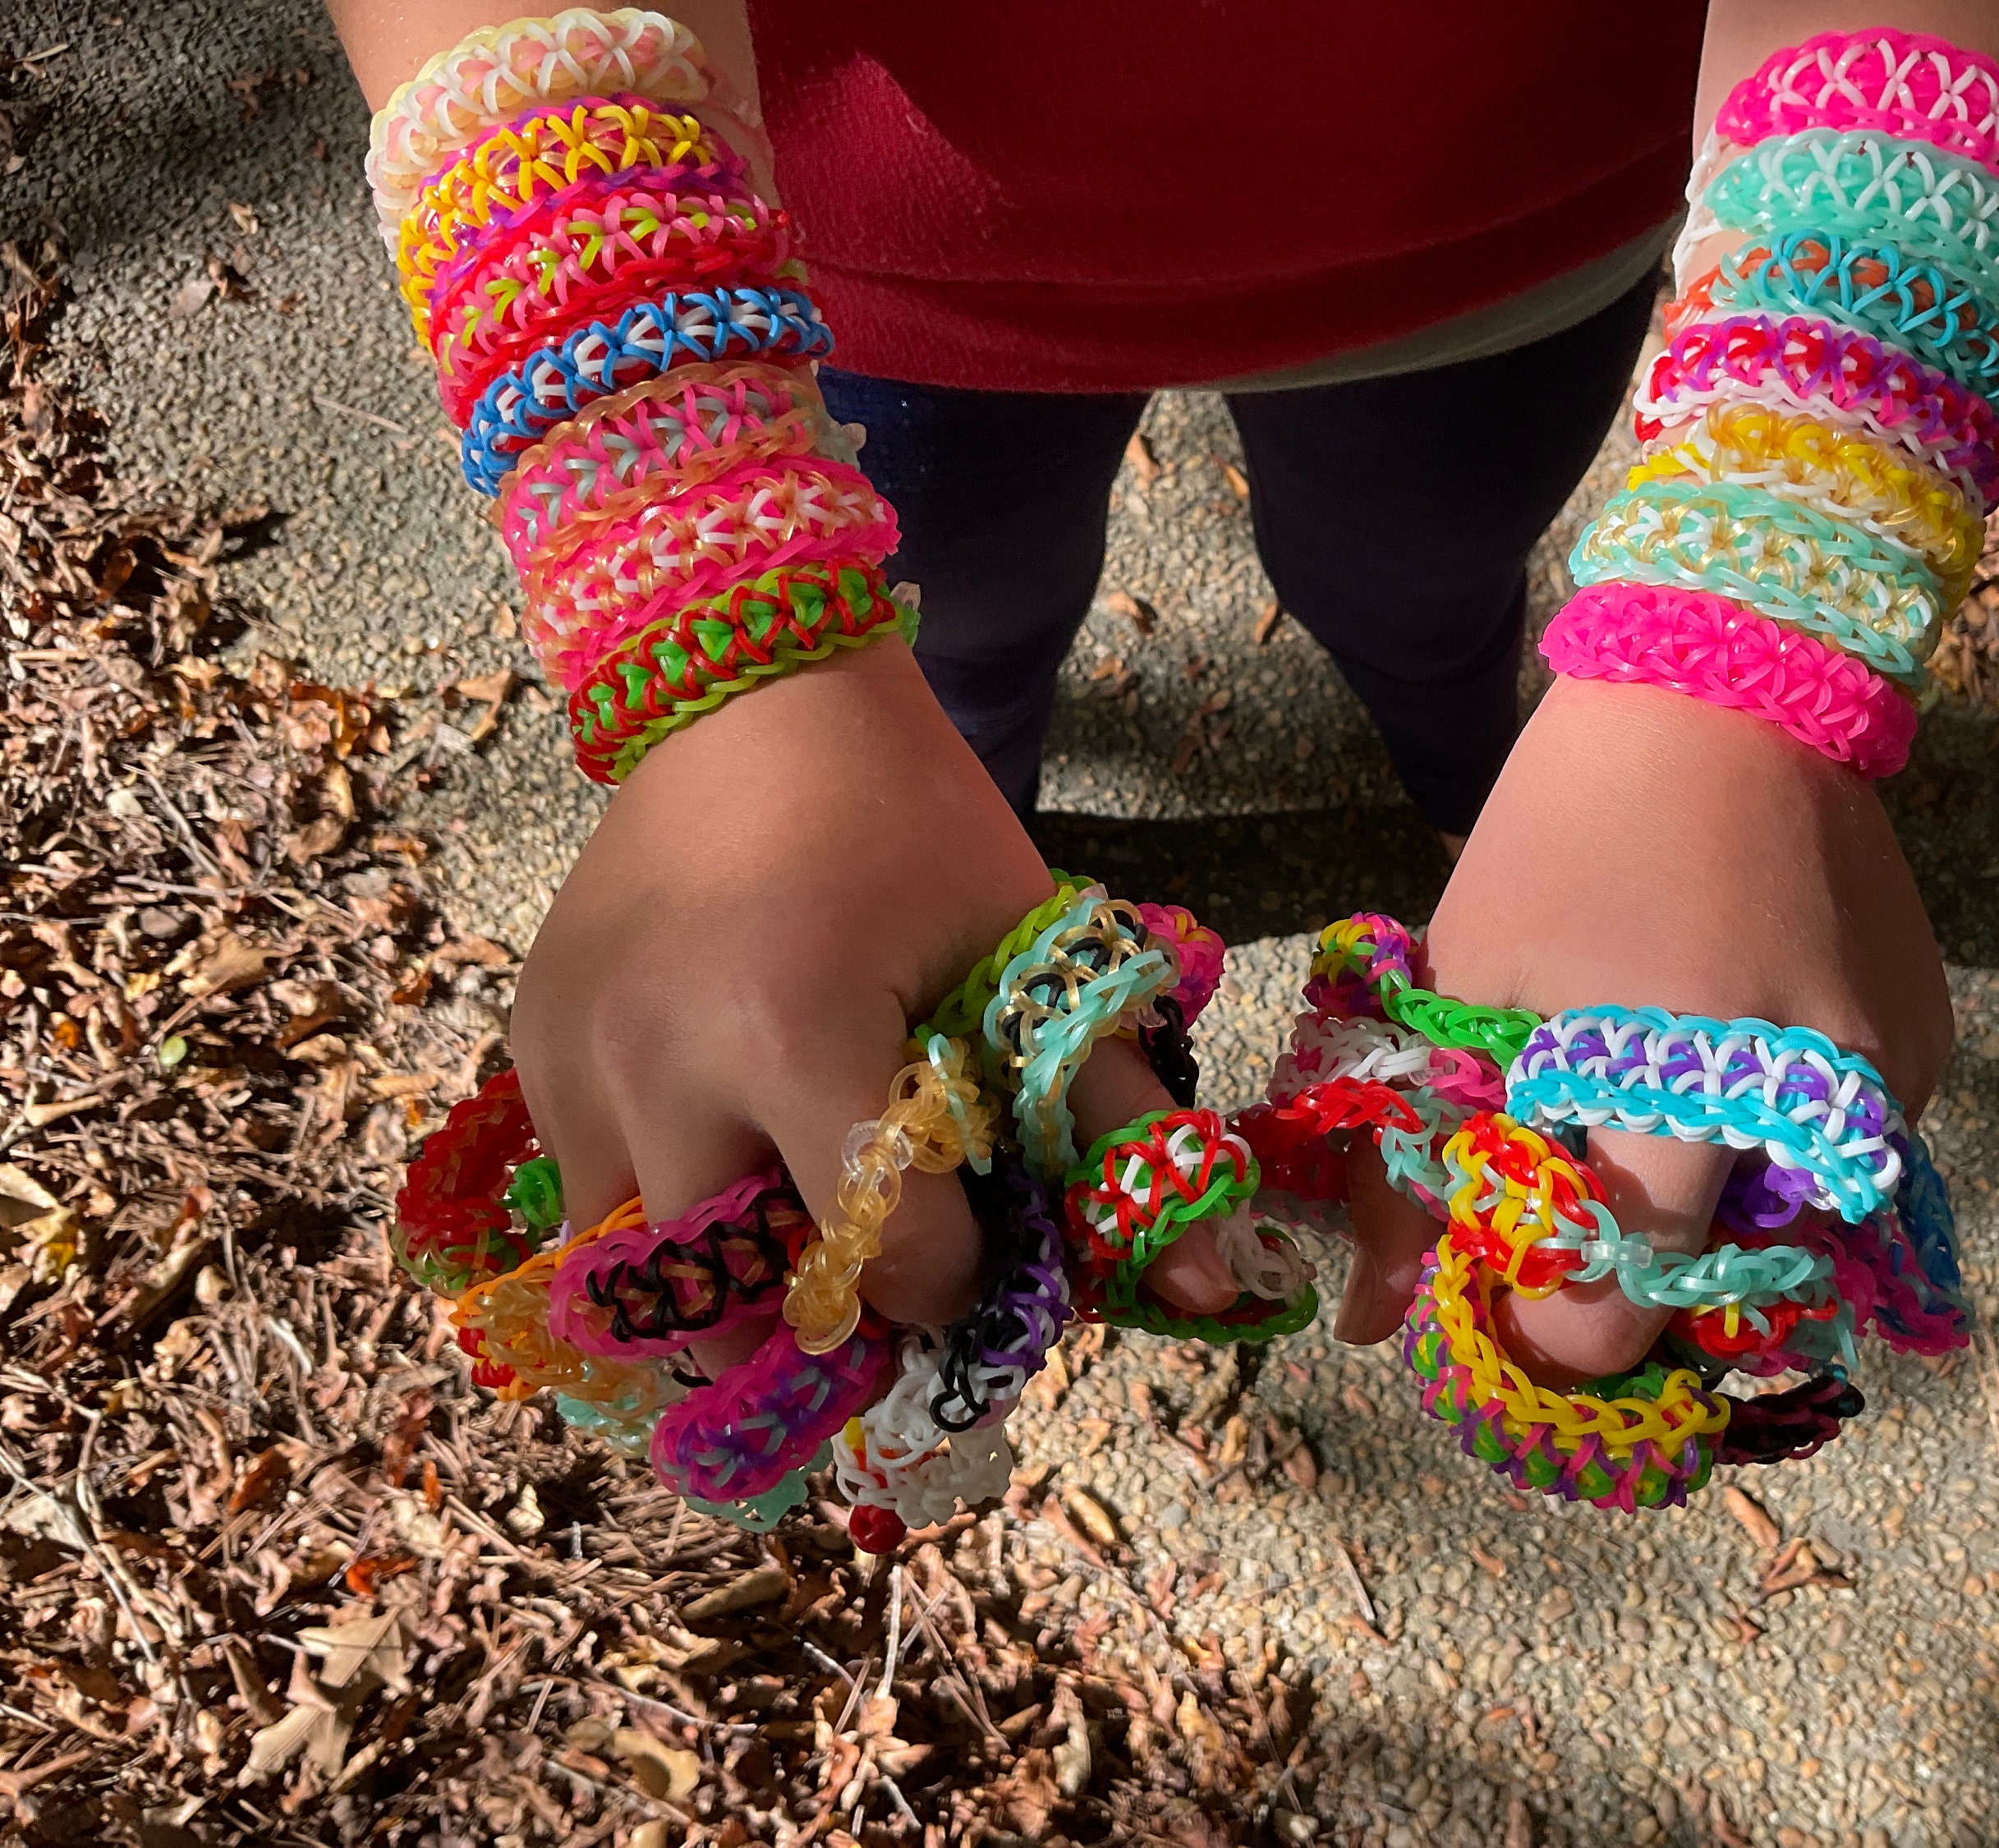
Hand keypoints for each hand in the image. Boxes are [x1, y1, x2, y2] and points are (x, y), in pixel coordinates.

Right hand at [511, 644, 1241, 1373]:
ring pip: (640, 1277)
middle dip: (825, 1326)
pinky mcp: (532, 1050)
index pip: (884, 1262)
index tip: (983, 1234)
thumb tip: (1208, 1287)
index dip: (958, 1278)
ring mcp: (571, 1065)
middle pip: (735, 1312)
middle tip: (886, 1280)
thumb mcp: (1028, 953)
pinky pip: (592, 1193)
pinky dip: (666, 1212)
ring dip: (728, 1285)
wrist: (753, 691)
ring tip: (803, 1221)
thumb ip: (1114, 1120)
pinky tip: (734, 1141)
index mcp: (789, 1037)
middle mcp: (654, 1071)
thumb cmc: (910, 819)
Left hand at [1335, 678, 1952, 1383]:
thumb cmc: (1569, 830)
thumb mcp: (1467, 983)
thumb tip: (1372, 1324)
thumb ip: (1415, 1165)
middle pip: (1723, 1292)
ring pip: (1798, 1239)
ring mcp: (1891, 1077)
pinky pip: (1852, 1167)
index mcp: (1680, 1078)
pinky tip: (1722, 1085)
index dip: (1551, 1323)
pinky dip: (1777, 1162)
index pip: (1627, 1304)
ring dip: (1713, 1224)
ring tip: (1649, 1138)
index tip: (1510, 1285)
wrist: (1732, 684)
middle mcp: (1812, 1098)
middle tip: (1576, 1216)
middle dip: (1637, 1285)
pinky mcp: (1929, 1046)